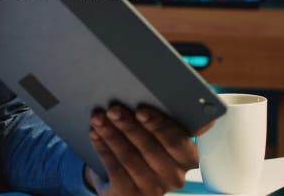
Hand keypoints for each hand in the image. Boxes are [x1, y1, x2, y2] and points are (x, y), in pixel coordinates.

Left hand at [85, 105, 213, 195]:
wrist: (125, 181)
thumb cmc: (144, 148)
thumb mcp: (157, 133)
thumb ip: (166, 116)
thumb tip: (185, 96)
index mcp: (187, 158)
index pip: (177, 140)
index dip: (159, 124)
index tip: (141, 110)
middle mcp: (175, 177)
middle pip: (150, 147)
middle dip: (129, 125)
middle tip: (113, 109)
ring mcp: (153, 189)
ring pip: (130, 157)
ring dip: (111, 134)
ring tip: (98, 118)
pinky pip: (115, 169)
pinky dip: (103, 149)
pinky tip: (95, 134)